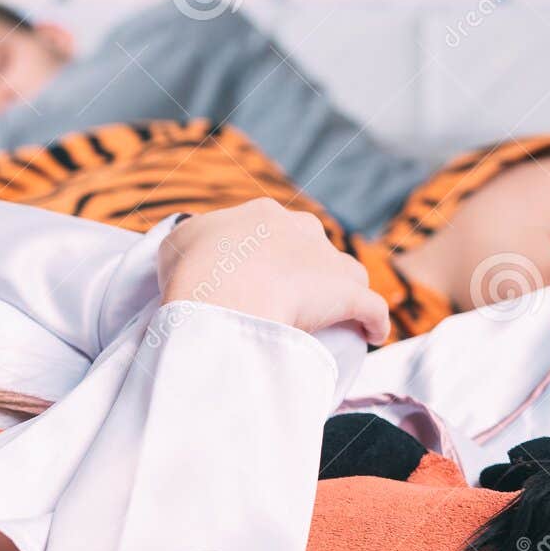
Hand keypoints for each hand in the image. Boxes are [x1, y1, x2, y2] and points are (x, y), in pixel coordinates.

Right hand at [159, 198, 390, 344]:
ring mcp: (328, 260)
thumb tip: (201, 252)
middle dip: (302, 271)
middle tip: (280, 304)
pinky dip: (374, 322)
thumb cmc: (193, 272)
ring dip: (338, 294)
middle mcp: (301, 228)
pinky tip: (370, 335)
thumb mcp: (176, 245)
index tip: (249, 283)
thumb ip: (193, 241)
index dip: (261, 258)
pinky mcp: (349, 293)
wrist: (220, 296)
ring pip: (344, 275)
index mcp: (261, 215)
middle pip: (311, 249)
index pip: (271, 231)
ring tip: (326, 323)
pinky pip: (373, 308)